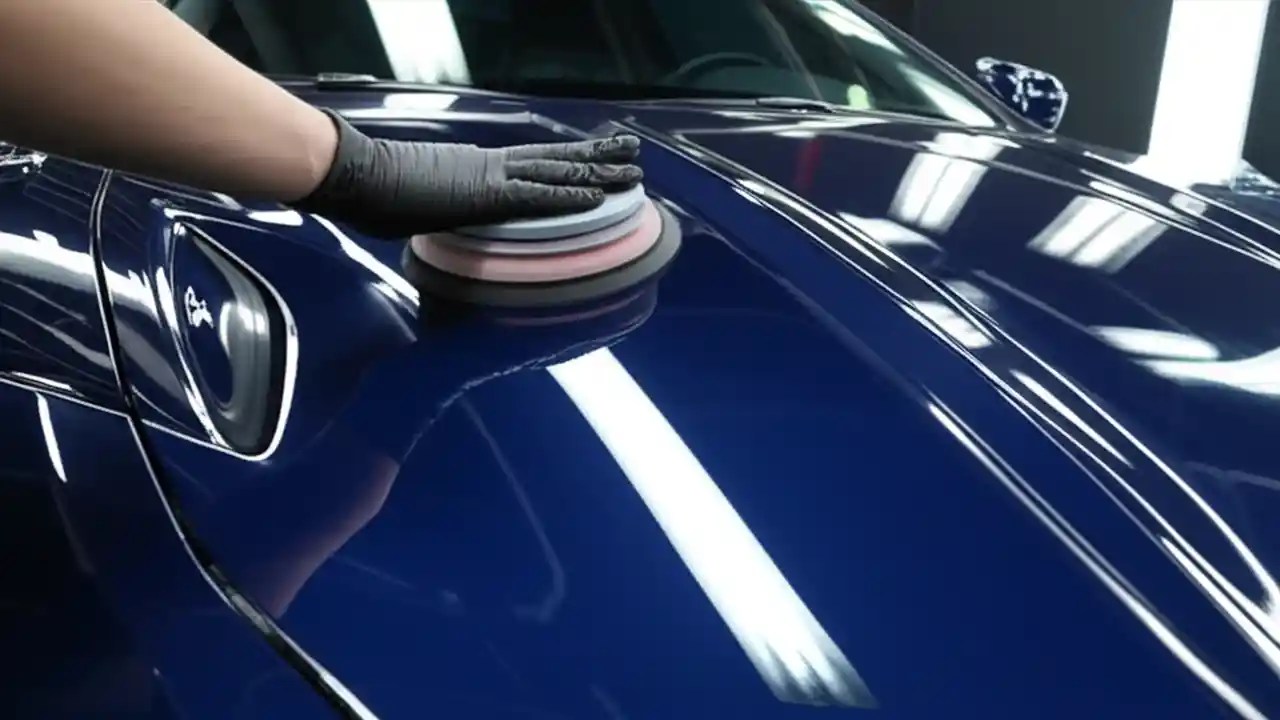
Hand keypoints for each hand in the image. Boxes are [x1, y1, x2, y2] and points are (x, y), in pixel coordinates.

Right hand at [290, 109, 642, 237]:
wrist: (356, 176)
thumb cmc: (373, 195)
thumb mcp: (415, 208)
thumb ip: (436, 215)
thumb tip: (429, 227)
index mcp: (477, 169)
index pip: (532, 165)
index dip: (566, 165)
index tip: (594, 164)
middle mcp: (492, 166)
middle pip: (555, 161)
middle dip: (596, 160)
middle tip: (632, 156)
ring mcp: (491, 177)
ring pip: (557, 173)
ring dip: (598, 174)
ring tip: (634, 171)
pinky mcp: (486, 194)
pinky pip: (538, 197)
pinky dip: (570, 197)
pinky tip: (599, 198)